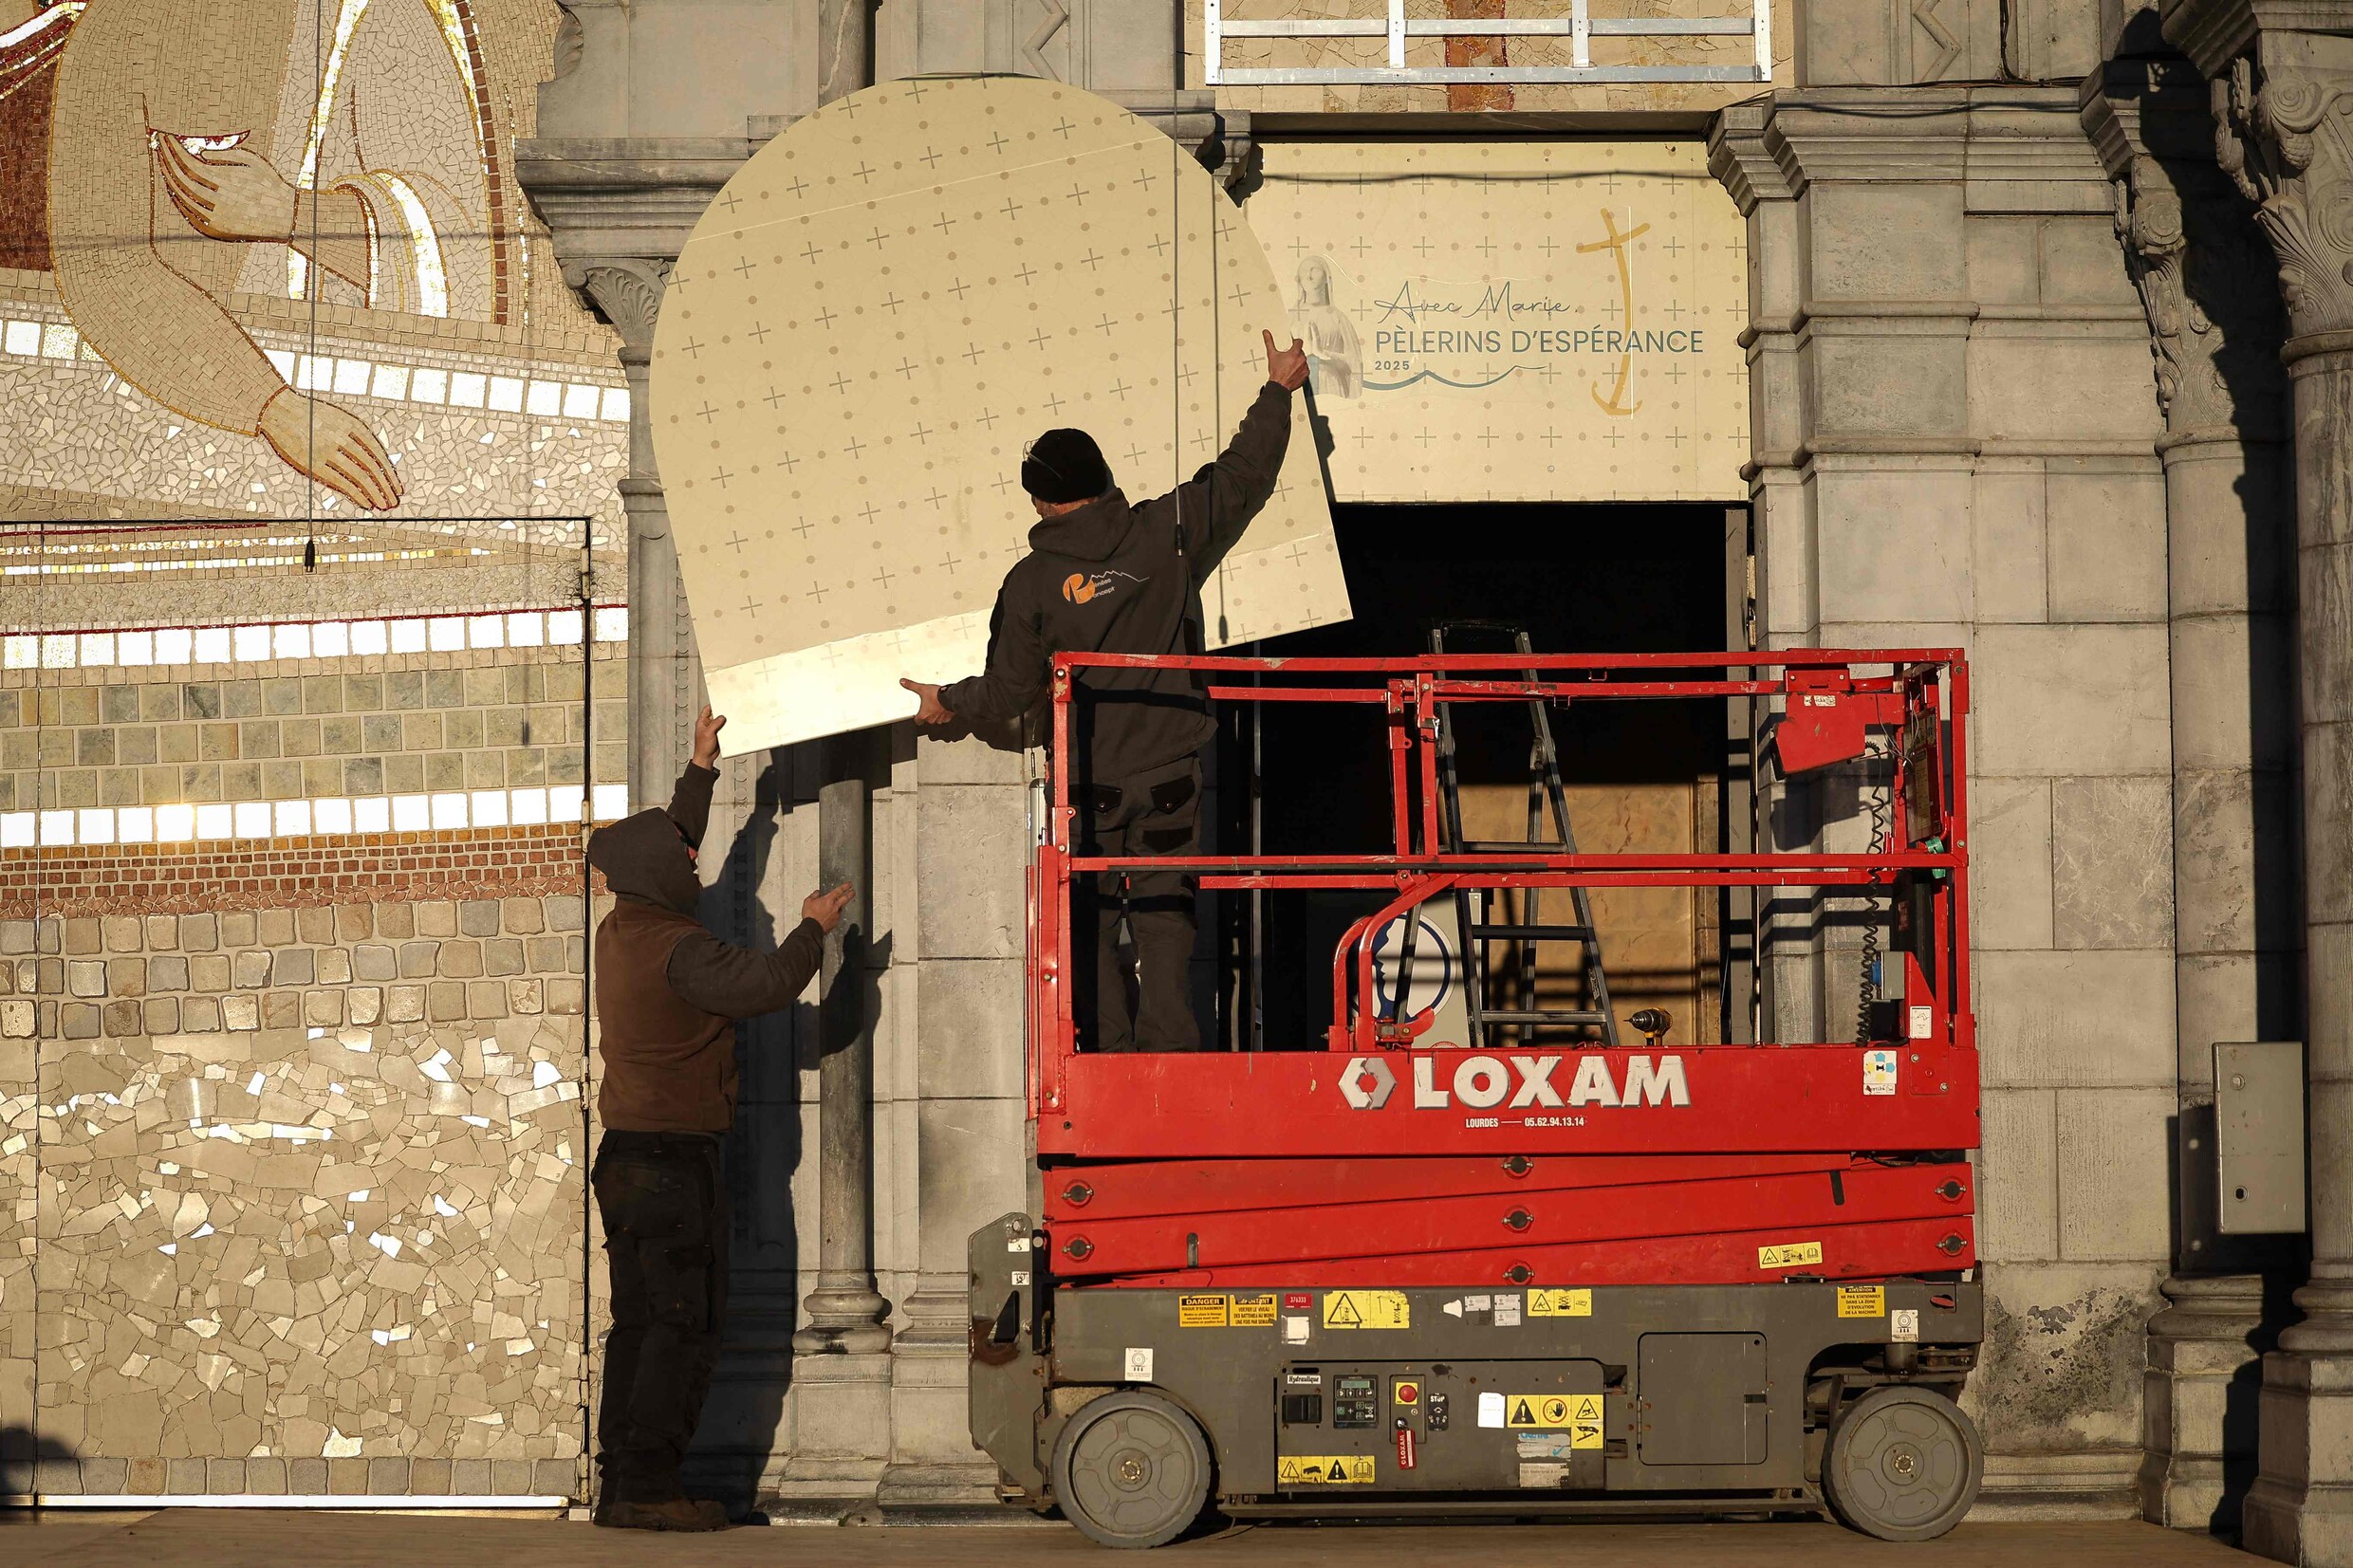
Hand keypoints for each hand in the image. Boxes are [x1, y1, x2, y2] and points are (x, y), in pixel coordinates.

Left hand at [158, 137, 297, 243]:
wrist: (289, 218)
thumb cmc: (271, 185)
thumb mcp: (253, 162)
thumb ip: (225, 155)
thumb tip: (199, 153)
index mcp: (229, 183)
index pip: (190, 164)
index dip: (174, 149)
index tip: (165, 136)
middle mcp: (220, 203)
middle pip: (181, 180)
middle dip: (167, 160)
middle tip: (158, 146)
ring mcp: (217, 219)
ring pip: (182, 198)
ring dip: (169, 179)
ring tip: (163, 164)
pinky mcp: (217, 231)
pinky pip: (189, 215)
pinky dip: (178, 201)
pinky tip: (174, 188)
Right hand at [258, 389, 402, 509]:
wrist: (278, 411)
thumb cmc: (311, 417)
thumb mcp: (339, 419)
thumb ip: (357, 438)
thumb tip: (378, 466)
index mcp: (351, 424)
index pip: (378, 454)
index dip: (390, 473)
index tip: (398, 488)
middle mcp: (342, 438)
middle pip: (372, 467)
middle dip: (386, 487)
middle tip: (394, 500)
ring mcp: (327, 452)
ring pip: (360, 477)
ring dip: (375, 494)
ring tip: (384, 505)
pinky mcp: (312, 465)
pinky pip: (341, 483)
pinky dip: (357, 495)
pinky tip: (367, 504)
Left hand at [692, 706, 725, 768]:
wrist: (706, 757)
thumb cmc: (702, 747)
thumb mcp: (708, 733)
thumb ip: (715, 724)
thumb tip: (721, 717)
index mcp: (702, 722)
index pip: (707, 709)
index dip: (713, 705)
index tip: (720, 702)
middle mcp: (707, 725)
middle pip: (716, 715)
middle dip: (722, 714)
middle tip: (728, 711)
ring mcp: (713, 730)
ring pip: (721, 723)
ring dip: (725, 723)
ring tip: (730, 721)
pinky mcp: (718, 735)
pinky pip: (724, 730)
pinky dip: (727, 729)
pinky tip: (730, 729)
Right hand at [801, 882, 853, 932]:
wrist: (812, 928)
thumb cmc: (810, 915)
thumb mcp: (808, 902)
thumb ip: (814, 895)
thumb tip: (817, 893)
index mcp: (828, 900)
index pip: (839, 890)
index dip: (845, 886)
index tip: (849, 885)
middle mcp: (834, 907)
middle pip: (846, 898)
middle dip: (850, 894)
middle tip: (853, 892)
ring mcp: (836, 915)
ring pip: (841, 909)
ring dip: (839, 907)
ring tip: (834, 908)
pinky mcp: (836, 922)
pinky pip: (837, 917)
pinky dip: (835, 916)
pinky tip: (829, 917)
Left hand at [899, 678, 954, 725]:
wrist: (950, 697)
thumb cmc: (936, 695)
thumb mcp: (922, 688)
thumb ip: (911, 686)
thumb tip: (903, 682)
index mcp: (923, 715)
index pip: (918, 721)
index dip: (917, 718)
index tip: (918, 715)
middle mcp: (931, 719)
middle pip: (927, 720)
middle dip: (928, 714)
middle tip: (929, 706)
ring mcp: (940, 719)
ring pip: (936, 720)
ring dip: (937, 715)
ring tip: (937, 706)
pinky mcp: (948, 717)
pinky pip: (945, 719)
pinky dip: (944, 715)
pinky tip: (944, 708)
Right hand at [1264, 329, 1308, 390]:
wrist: (1279, 385)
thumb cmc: (1276, 372)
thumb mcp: (1272, 355)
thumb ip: (1269, 342)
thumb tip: (1266, 333)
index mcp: (1294, 353)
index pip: (1299, 342)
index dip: (1295, 342)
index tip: (1293, 343)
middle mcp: (1301, 359)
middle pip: (1301, 352)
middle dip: (1295, 354)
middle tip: (1288, 358)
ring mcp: (1304, 367)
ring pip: (1303, 360)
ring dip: (1298, 361)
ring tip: (1290, 366)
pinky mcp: (1306, 374)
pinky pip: (1305, 369)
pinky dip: (1301, 369)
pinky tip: (1294, 371)